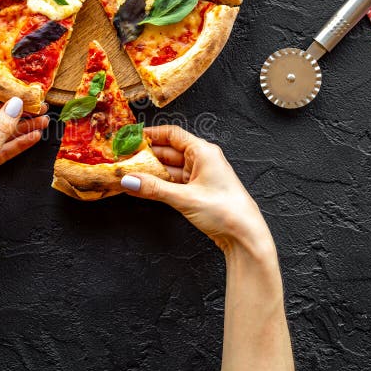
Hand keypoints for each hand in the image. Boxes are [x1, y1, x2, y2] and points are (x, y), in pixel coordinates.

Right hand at [120, 125, 273, 255]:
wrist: (245, 236)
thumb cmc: (226, 211)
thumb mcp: (184, 198)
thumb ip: (154, 188)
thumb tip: (129, 180)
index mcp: (203, 152)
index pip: (172, 134)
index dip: (151, 134)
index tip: (132, 137)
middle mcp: (202, 160)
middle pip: (168, 151)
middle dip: (147, 155)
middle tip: (126, 158)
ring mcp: (200, 176)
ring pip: (170, 168)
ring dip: (151, 171)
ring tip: (130, 172)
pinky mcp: (198, 191)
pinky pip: (174, 182)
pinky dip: (160, 183)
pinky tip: (145, 187)